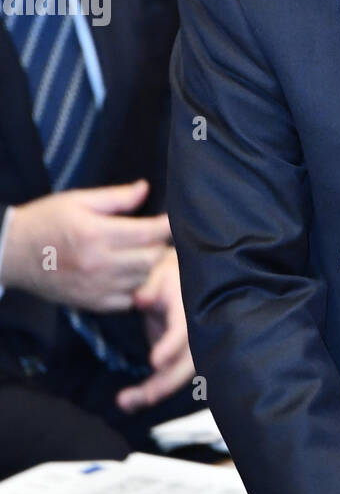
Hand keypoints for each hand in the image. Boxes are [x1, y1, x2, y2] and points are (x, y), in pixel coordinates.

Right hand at [1, 181, 170, 312]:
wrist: (12, 253)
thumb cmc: (45, 220)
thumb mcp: (78, 200)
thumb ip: (116, 197)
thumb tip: (145, 189)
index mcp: (96, 234)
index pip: (148, 233)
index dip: (165, 226)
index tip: (169, 220)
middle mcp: (99, 263)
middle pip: (152, 259)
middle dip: (160, 246)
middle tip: (156, 237)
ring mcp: (96, 287)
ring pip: (144, 279)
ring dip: (149, 266)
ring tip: (143, 253)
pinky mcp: (92, 303)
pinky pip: (129, 300)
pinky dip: (135, 287)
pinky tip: (128, 274)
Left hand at [116, 246, 195, 411]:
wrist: (182, 281)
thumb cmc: (170, 274)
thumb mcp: (160, 271)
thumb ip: (151, 285)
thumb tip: (140, 299)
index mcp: (190, 309)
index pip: (183, 331)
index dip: (172, 346)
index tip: (155, 361)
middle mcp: (195, 333)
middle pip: (187, 364)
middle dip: (165, 383)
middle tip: (140, 398)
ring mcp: (188, 348)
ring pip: (177, 376)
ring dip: (153, 392)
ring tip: (125, 403)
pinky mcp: (178, 357)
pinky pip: (167, 377)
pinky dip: (150, 391)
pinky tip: (129, 402)